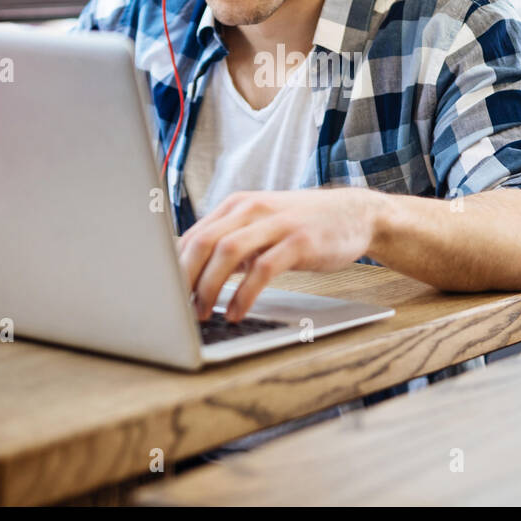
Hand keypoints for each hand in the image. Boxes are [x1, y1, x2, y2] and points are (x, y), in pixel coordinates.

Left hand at [177, 187, 380, 322]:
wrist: (356, 214)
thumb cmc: (304, 226)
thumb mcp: (262, 228)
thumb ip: (232, 245)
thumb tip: (194, 277)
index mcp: (237, 205)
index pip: (193, 235)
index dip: (174, 268)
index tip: (165, 295)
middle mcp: (252, 208)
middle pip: (203, 242)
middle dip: (185, 279)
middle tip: (178, 309)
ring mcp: (276, 223)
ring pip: (227, 252)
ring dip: (209, 287)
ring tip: (203, 314)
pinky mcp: (299, 241)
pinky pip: (262, 269)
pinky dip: (244, 294)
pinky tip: (236, 312)